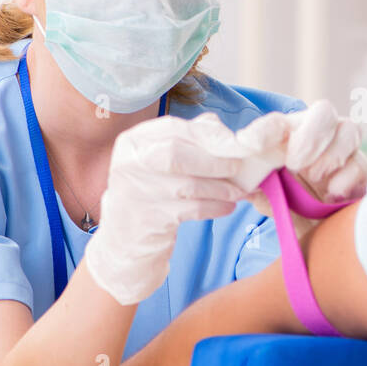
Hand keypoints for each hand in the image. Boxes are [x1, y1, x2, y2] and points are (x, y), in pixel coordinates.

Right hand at [83, 114, 252, 305]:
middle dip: (214, 160)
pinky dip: (216, 207)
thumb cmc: (153, 192)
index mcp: (133, 142)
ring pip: (188, 185)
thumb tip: (222, 132)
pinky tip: (228, 206)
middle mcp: (129, 164)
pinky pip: (192, 210)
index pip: (172, 127)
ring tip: (238, 191)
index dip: (206, 133)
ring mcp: (136, 193)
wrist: (127, 238)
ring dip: (221, 188)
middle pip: (176, 154)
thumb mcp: (160, 162)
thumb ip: (189, 140)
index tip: (233, 141)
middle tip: (239, 167)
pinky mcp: (150, 220)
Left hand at [236, 100, 366, 219]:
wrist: (316, 228)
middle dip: (310, 135)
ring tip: (314, 177)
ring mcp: (345, 151)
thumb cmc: (289, 203)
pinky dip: (348, 177)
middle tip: (294, 163)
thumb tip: (246, 185)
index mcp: (290, 135)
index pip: (276, 123)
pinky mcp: (361, 173)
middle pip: (323, 112)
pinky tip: (332, 194)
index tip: (250, 145)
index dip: (264, 130)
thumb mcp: (266, 196)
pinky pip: (362, 165)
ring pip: (350, 130)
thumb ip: (257, 187)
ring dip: (330, 153)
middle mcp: (320, 136)